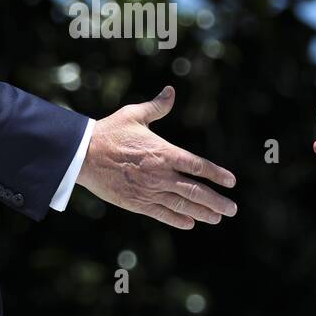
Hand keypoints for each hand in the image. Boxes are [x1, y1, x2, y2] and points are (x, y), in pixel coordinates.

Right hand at [76, 85, 237, 229]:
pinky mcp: (136, 203)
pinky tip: (190, 223)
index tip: (231, 181)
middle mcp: (160, 174)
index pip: (198, 165)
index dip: (216, 174)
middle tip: (232, 209)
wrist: (83, 155)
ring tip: (217, 218)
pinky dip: (178, 220)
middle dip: (216, 201)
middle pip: (195, 190)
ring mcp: (149, 191)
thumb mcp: (134, 115)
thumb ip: (157, 107)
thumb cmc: (109, 132)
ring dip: (203, 213)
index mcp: (164, 152)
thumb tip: (170, 91)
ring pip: (182, 205)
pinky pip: (162, 214)